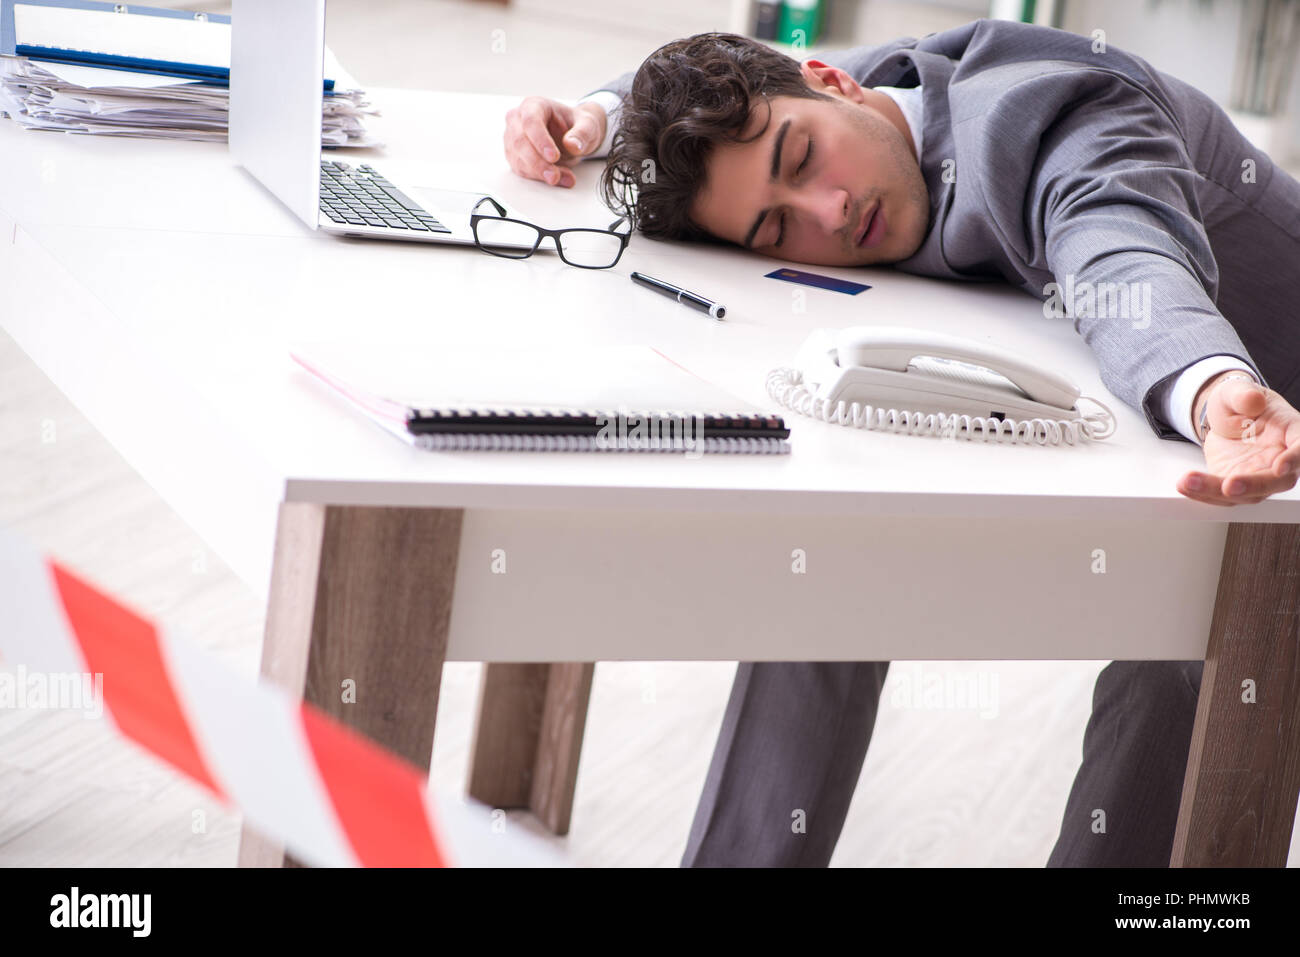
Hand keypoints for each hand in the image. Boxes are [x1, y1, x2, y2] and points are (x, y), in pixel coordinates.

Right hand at [503, 96, 606, 187]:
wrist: (572, 137)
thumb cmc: (576, 126)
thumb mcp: (588, 125)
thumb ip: (582, 133)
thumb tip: (573, 145)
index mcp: (533, 105)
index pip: (530, 121)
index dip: (540, 140)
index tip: (553, 156)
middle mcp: (518, 120)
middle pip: (520, 142)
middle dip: (538, 162)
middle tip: (555, 176)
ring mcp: (513, 139)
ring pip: (519, 159)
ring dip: (540, 173)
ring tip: (563, 179)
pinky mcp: (515, 156)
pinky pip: (522, 170)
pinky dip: (539, 178)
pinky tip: (558, 180)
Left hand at [1177, 376, 1299, 505]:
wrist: (1227, 418)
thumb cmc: (1241, 403)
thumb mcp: (1237, 391)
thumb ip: (1243, 395)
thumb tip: (1251, 400)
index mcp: (1292, 432)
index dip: (1295, 459)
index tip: (1280, 467)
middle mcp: (1281, 459)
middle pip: (1277, 481)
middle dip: (1253, 486)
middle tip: (1229, 486)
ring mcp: (1260, 475)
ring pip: (1247, 494)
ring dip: (1217, 492)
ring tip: (1189, 482)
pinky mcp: (1237, 484)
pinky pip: (1222, 496)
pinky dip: (1202, 493)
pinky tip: (1184, 485)